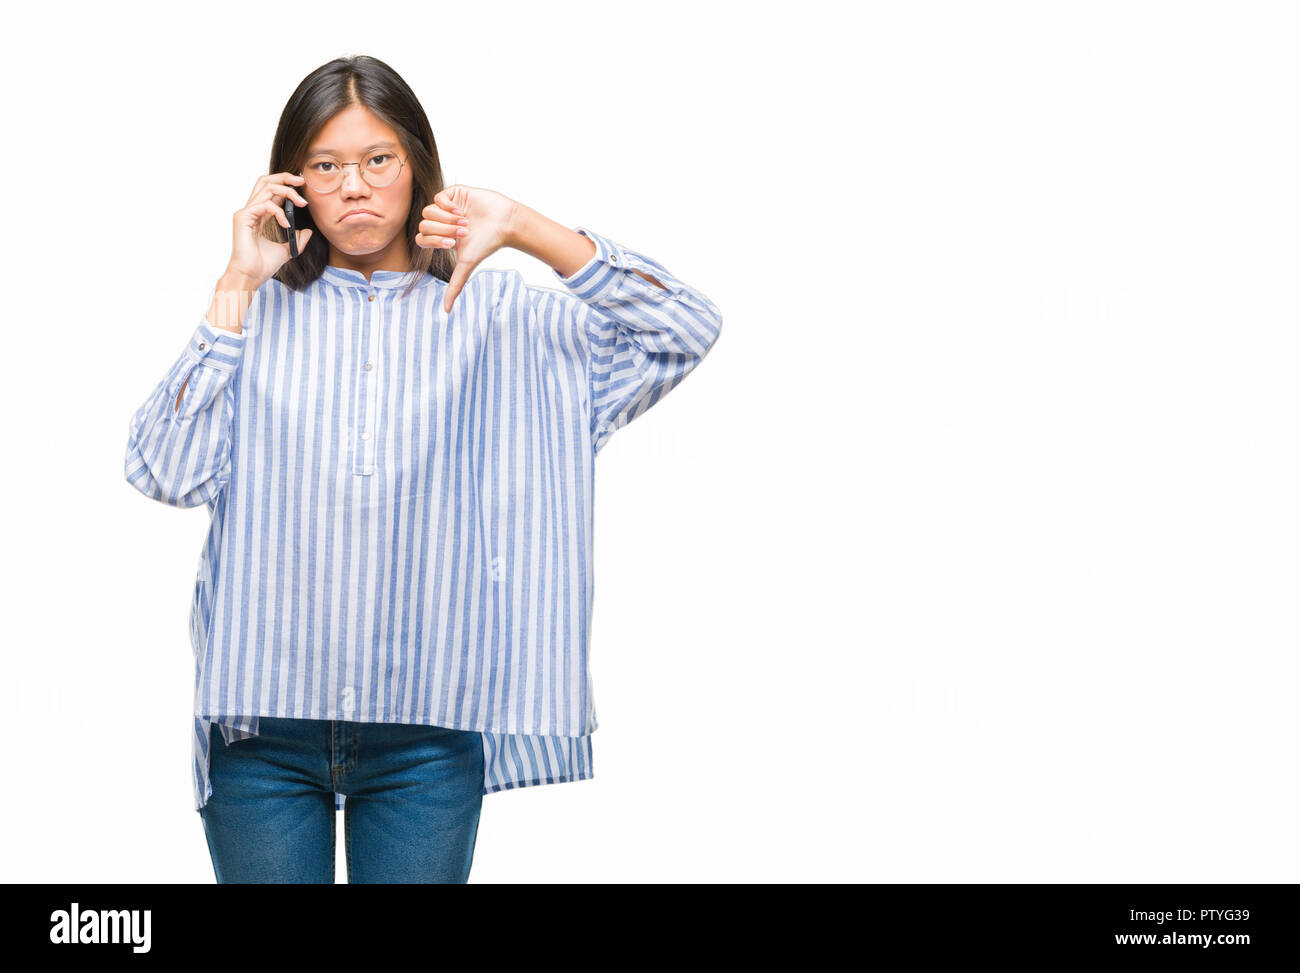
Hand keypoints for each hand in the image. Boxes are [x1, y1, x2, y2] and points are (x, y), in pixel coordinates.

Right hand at [226, 171, 312, 286]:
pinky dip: (279, 212)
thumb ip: (297, 239)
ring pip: (266, 188)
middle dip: (285, 177)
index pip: (271, 190)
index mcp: (260, 215)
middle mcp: (251, 210)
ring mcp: (246, 212)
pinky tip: (287, 224)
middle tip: (302, 181)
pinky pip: (265, 205)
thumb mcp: (287, 250)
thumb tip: (308, 231)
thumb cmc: (263, 265)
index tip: (302, 184)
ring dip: (287, 192)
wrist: (250, 276)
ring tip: (302, 203)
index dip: (286, 183)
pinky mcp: (243, 218)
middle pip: (266, 181)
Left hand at [417, 184, 517, 312]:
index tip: (452, 244)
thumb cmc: (487, 243)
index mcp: (441, 236)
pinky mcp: (453, 193)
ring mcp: (446, 206)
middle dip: (442, 230)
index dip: (433, 241)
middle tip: (462, 232)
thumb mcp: (467, 265)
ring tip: (464, 223)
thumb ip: (455, 285)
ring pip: (428, 211)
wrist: (504, 224)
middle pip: (424, 225)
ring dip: (446, 219)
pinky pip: (437, 197)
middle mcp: (441, 221)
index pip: (421, 238)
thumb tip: (446, 312)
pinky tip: (461, 211)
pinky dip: (447, 206)